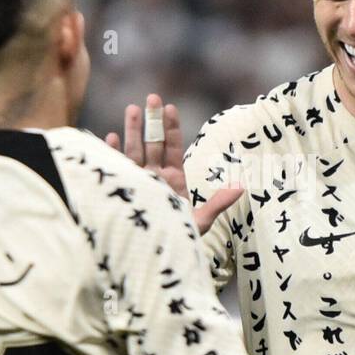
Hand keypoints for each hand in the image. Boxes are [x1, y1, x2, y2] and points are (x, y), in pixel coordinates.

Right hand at [106, 93, 240, 234]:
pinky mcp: (120, 190)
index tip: (171, 108)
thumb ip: (219, 202)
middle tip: (152, 97)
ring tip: (132, 108)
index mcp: (174, 179)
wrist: (156, 257)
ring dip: (132, 130)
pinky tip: (110, 137)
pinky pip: (116, 168)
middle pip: (152, 143)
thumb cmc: (179, 240)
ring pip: (134, 150)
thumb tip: (243, 187)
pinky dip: (112, 154)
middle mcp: (154, 176)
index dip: (171, 128)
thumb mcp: (200, 220)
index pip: (172, 147)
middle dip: (152, 121)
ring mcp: (137, 182)